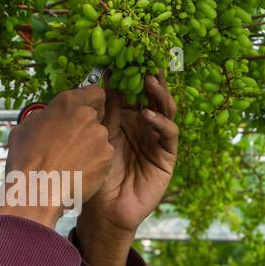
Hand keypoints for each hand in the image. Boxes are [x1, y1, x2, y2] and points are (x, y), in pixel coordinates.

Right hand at [0, 84, 112, 229]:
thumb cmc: (25, 162)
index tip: (85, 112)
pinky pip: (103, 157)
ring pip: (99, 138)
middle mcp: (87, 115)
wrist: (36, 192)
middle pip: (96, 118)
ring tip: (70, 163)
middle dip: (86, 129)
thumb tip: (49, 117)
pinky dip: (95, 164)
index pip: (95, 92)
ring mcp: (99, 136)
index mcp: (66, 104)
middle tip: (70, 145)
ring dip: (90, 147)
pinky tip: (77, 173)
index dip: (91, 103)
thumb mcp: (24, 129)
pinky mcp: (107, 157)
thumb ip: (44, 117)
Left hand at [78, 70, 178, 241]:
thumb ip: (103, 112)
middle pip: (152, 96)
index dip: (133, 74)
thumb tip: (103, 80)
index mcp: (125, 119)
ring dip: (159, 95)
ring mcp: (156, 139)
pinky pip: (168, 135)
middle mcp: (143, 126)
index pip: (133, 91)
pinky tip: (148, 116)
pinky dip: (160, 123)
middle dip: (151, 78)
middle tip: (147, 59)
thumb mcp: (97, 138)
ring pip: (164, 110)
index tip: (129, 54)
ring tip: (150, 81)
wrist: (103, 210)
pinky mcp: (166, 156)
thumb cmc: (96, 175)